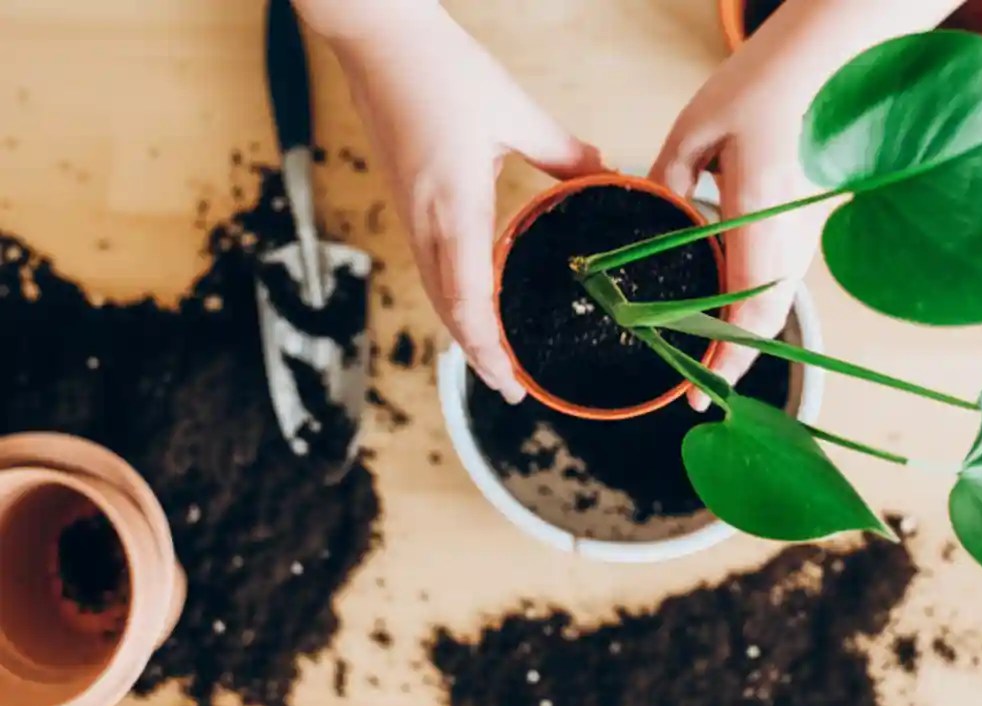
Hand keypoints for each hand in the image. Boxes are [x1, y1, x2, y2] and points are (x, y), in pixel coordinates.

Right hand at [296, 1, 606, 402]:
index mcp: (453, 207)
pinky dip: (455, 297)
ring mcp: (410, 213)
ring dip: (465, 331)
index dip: (489, 350)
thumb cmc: (441, 71)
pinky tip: (477, 300)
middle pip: (449, 311)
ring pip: (437, 291)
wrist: (377, 38)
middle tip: (512, 388)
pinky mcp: (406, 200)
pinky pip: (431, 265)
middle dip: (479, 356)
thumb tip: (603, 174)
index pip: (469, 302)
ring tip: (496, 357)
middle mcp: (426, 220)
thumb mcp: (515, 111)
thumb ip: (563, 152)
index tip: (512, 383)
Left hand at [651, 0, 963, 409]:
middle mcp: (789, 233)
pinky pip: (779, 279)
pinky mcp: (803, 224)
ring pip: (775, 303)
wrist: (824, 61)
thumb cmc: (761, 87)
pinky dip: (752, 305)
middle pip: (766, 319)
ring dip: (741, 334)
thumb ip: (668, 183)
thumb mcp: (696, 130)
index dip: (725, 359)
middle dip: (732, 358)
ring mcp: (803, 232)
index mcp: (758, 211)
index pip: (747, 308)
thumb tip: (651, 222)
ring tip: (702, 354)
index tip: (698, 393)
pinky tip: (723, 308)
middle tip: (695, 385)